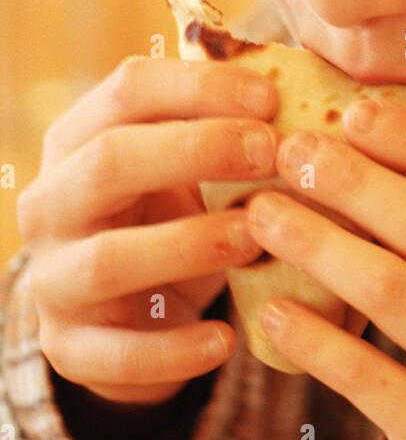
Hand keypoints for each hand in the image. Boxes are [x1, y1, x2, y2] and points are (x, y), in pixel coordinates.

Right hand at [16, 56, 279, 405]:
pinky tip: (226, 340)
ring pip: (109, 258)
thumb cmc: (174, 220)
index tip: (271, 97)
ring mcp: (52, 278)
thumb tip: (319, 99)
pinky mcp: (68, 348)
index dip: (201, 87)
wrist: (127, 317)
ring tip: (256, 238)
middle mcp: (51, 202)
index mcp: (78, 140)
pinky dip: (173, 349)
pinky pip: (118, 353)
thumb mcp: (189, 170)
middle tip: (270, 153)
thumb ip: (230, 131)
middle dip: (197, 150)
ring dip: (189, 244)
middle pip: (110, 161)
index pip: (128, 89)